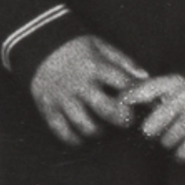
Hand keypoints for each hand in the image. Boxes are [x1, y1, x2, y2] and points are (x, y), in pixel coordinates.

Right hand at [29, 34, 145, 144]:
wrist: (39, 46)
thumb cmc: (77, 48)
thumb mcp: (101, 46)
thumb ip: (124, 61)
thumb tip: (145, 77)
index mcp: (96, 67)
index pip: (123, 84)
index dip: (136, 96)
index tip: (142, 103)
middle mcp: (80, 84)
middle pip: (106, 109)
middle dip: (121, 119)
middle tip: (126, 121)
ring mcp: (62, 97)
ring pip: (84, 124)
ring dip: (98, 131)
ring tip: (103, 129)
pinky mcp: (47, 107)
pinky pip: (61, 130)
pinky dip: (73, 139)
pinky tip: (81, 138)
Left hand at [121, 73, 184, 162]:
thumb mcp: (181, 79)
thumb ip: (157, 90)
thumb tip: (126, 105)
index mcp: (174, 81)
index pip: (140, 93)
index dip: (124, 104)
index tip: (122, 115)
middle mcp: (183, 96)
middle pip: (149, 129)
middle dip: (154, 131)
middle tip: (162, 128)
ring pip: (167, 142)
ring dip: (172, 141)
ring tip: (183, 131)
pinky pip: (183, 153)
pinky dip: (183, 153)